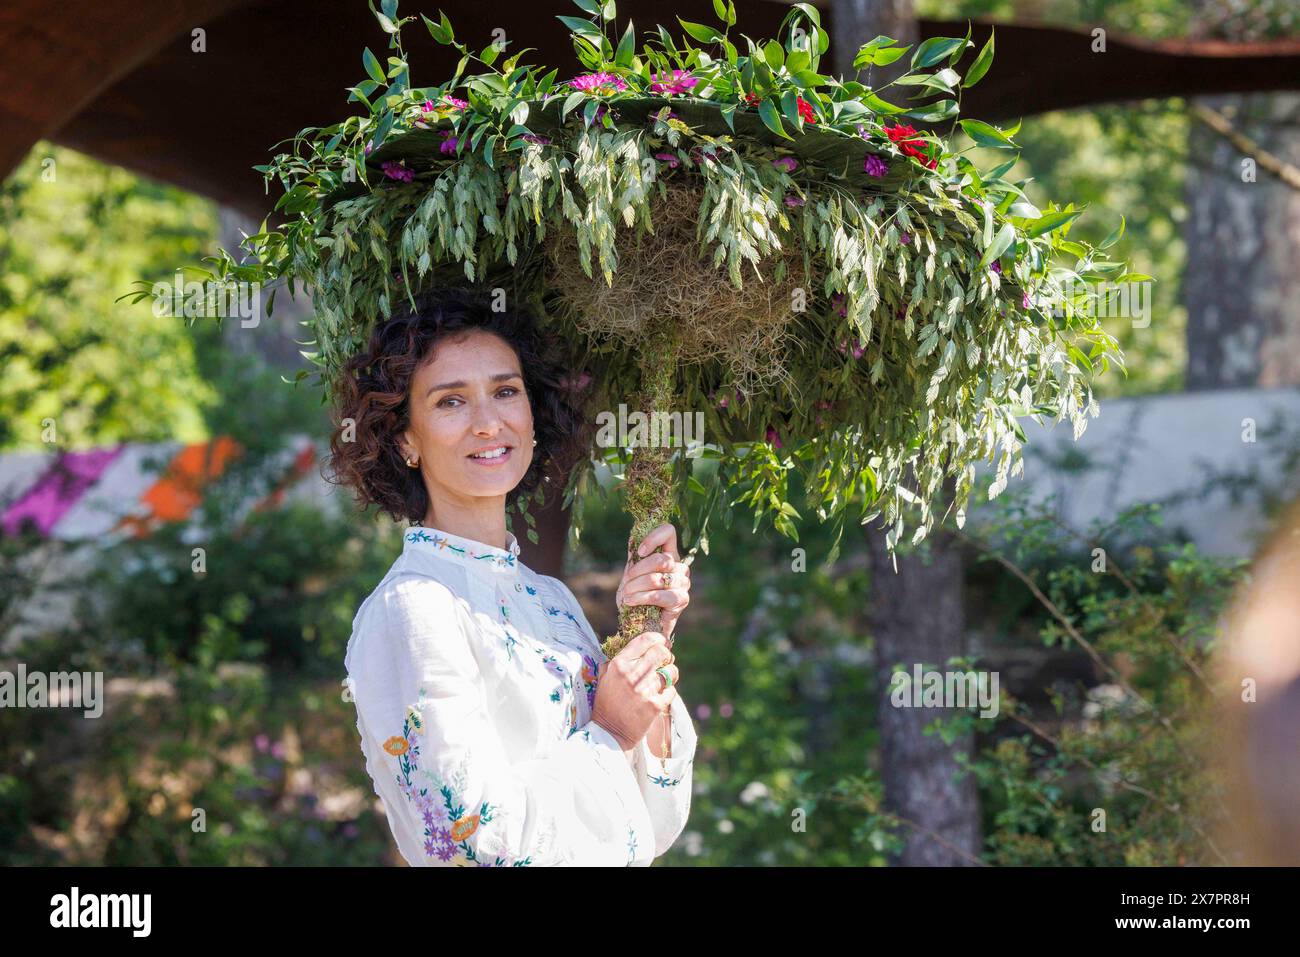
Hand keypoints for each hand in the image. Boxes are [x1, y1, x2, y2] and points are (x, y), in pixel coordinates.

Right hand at [590, 631, 677, 751]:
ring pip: (670, 671)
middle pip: (661, 652)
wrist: (609, 733)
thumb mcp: (604, 678)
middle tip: (665, 661)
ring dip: (671, 674)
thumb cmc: (607, 704)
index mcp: (619, 664)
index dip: (659, 639)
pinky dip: (668, 692)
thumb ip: (615, 662)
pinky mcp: (655, 705)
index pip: (645, 639)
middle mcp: (632, 675)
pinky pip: (672, 690)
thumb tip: (635, 649)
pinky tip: (660, 697)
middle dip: (667, 655)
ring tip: (664, 680)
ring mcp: (644, 690)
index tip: (663, 643)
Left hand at [615, 523, 691, 641]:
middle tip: (627, 584)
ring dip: (637, 587)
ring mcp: (683, 584)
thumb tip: (635, 532)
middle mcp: (680, 567)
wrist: (638, 625)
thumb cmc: (636, 597)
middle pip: (661, 559)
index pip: (669, 531)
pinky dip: (642, 598)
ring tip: (627, 596)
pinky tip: (632, 602)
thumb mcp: (632, 574)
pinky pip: (661, 595)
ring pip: (659, 578)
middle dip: (638, 572)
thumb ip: (636, 556)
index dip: (653, 537)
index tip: (640, 552)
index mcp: (669, 555)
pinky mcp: (682, 601)